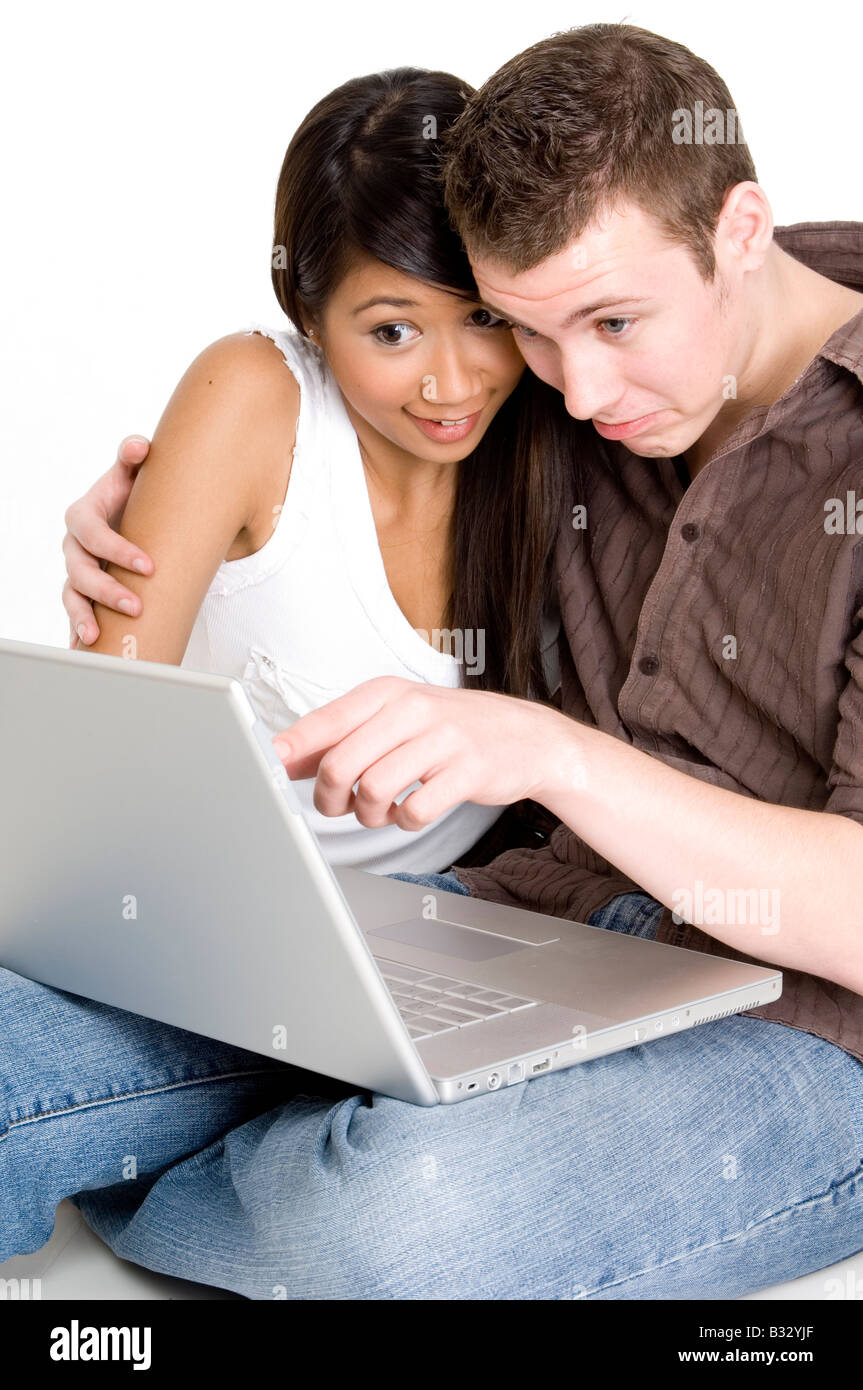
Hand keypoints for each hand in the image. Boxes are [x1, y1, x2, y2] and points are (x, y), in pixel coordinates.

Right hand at [63, 435, 155, 647]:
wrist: (133, 515)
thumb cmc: (132, 496)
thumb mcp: (132, 474)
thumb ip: (134, 456)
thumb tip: (140, 446)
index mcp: (84, 516)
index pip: (93, 533)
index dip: (117, 549)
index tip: (147, 565)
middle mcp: (75, 546)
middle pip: (80, 570)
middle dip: (106, 590)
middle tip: (135, 606)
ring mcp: (76, 570)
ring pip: (72, 594)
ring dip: (83, 616)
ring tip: (96, 635)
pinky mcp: (83, 592)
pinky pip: (75, 613)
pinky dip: (76, 632)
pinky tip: (83, 650)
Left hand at [271, 676, 579, 829]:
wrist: (527, 737)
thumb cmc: (449, 730)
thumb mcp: (395, 719)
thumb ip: (342, 736)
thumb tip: (284, 756)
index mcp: (387, 692)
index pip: (326, 721)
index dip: (291, 750)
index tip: (267, 767)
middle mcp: (413, 709)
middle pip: (341, 764)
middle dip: (330, 798)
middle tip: (338, 806)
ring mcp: (443, 739)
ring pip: (374, 790)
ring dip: (368, 813)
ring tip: (380, 809)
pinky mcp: (468, 771)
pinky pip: (415, 810)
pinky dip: (405, 822)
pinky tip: (412, 811)